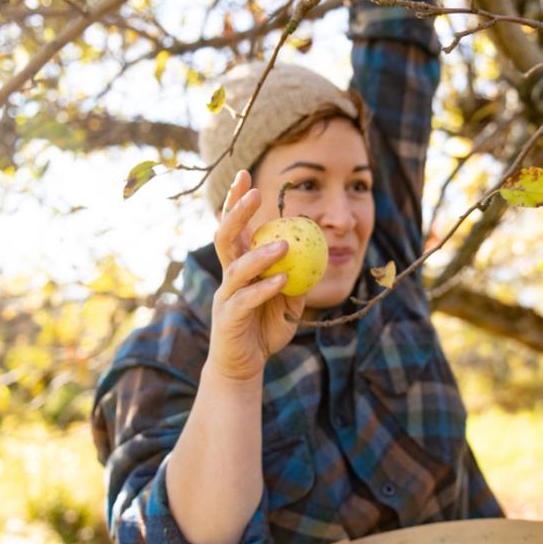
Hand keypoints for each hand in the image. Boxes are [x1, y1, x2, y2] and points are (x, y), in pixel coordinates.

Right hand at [207, 170, 305, 381]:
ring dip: (260, 254)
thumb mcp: (289, 301)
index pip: (236, 227)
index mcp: (239, 267)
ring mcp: (225, 296)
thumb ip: (297, 278)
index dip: (237, 201)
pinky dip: (265, 288)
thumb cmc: (265, 330)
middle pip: (225, 236)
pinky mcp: (228, 318)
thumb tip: (317, 253)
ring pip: (236, 268)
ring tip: (285, 245)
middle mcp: (228, 276)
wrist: (244, 367)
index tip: (247, 175)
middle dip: (236, 212)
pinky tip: (283, 280)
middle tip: (254, 192)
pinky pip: (246, 299)